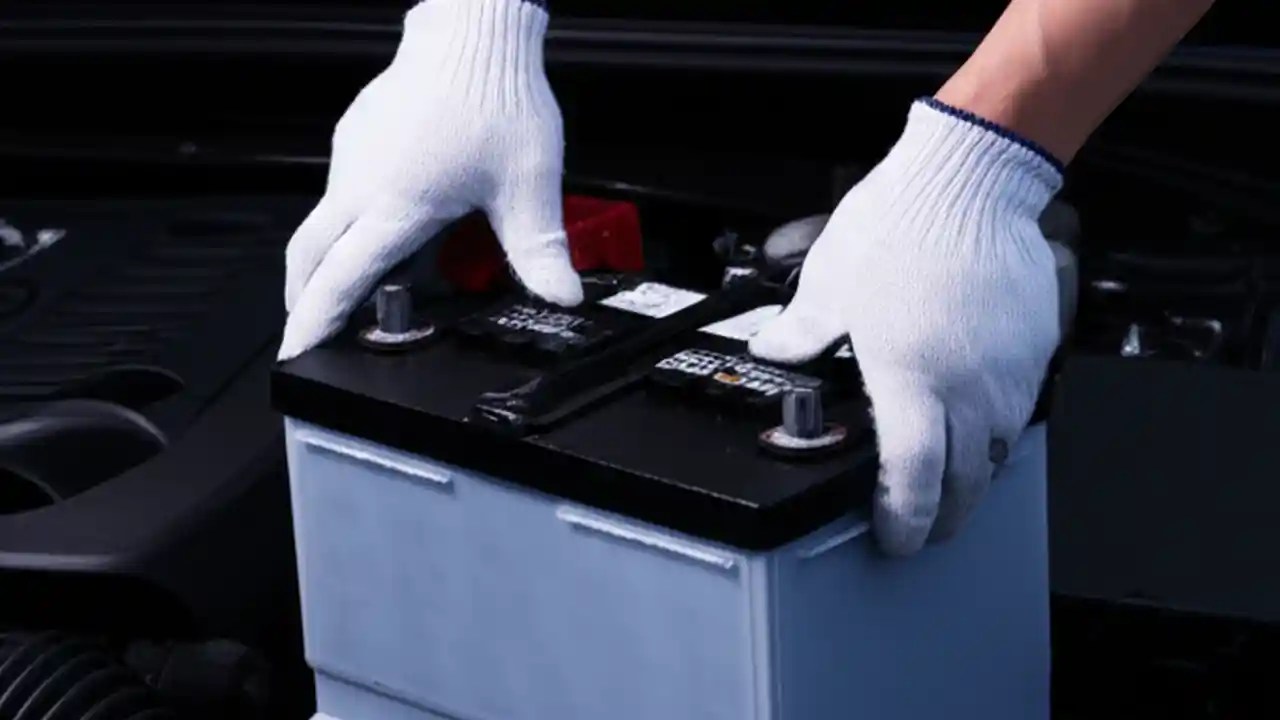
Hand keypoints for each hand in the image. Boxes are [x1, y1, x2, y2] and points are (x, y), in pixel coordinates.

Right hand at [279, 0, 581, 360]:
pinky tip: (378, 226)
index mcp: (396, 206)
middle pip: (308, 256)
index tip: (299, 351)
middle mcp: (361, 183)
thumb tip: (561, 295)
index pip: (341, 281)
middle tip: (309, 331)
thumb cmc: (495, 97)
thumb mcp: (527, 185)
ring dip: (326, 260)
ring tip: (349, 289)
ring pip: (321, 221)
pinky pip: (338, 189)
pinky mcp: (355, 134)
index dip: (316, 323)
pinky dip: (344, 222)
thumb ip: (539, 249)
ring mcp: (352, 156)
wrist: (474, 32)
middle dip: (303, 300)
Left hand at [750, 98, 1063, 555]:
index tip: (893, 536)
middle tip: (921, 526)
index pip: (914, 478)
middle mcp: (966, 386)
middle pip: (965, 483)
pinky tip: (973, 424)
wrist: (971, 181)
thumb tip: (774, 350)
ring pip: (997, 453)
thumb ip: (801, 332)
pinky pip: (1020, 412)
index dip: (904, 520)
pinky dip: (996, 433)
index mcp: (910, 378)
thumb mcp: (830, 283)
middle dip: (941, 517)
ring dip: (972, 480)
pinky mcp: (1033, 352)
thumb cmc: (901, 225)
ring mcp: (1007, 372)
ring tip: (948, 484)